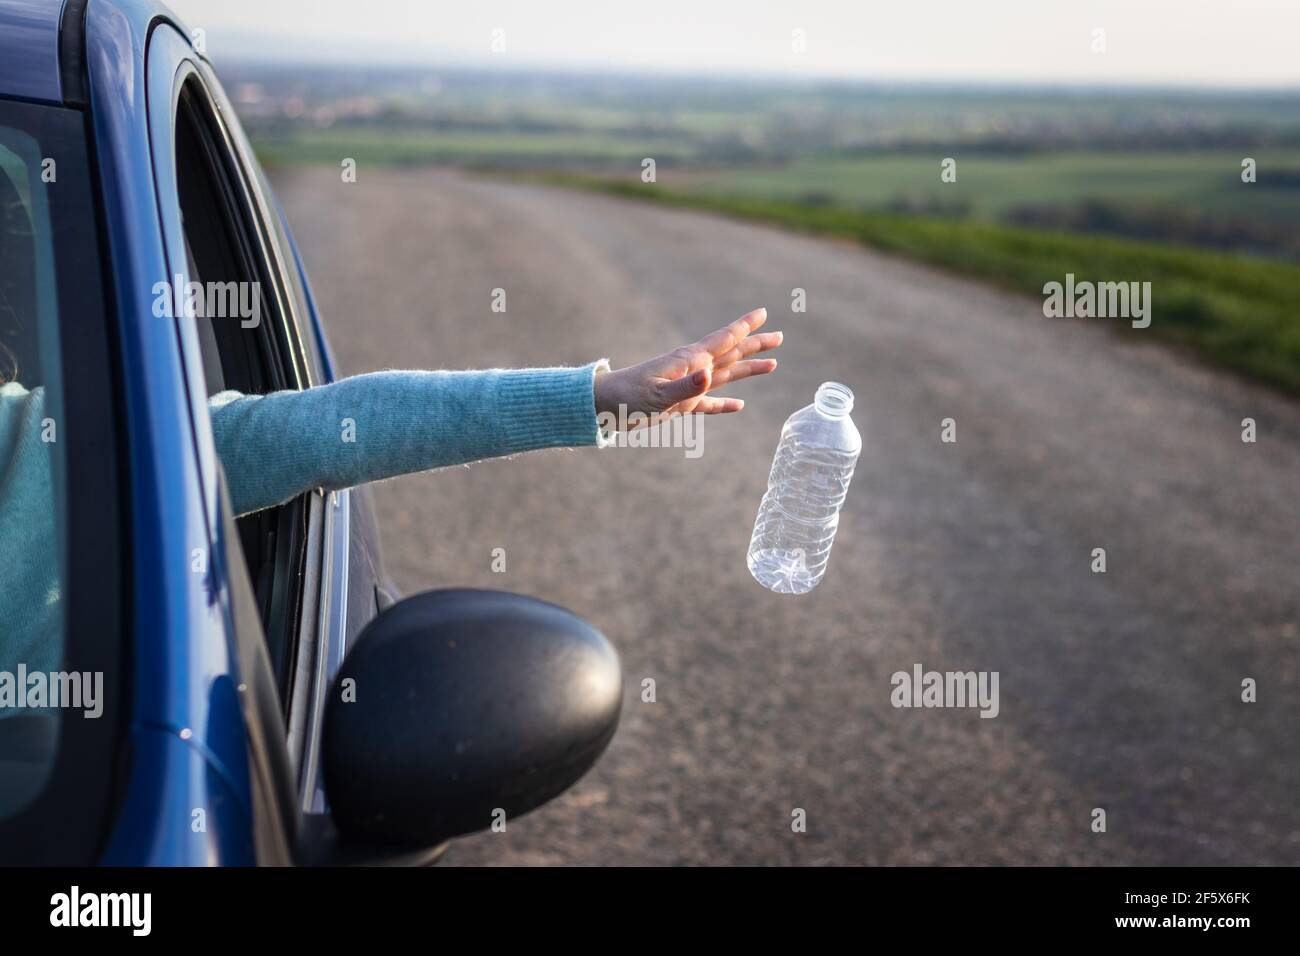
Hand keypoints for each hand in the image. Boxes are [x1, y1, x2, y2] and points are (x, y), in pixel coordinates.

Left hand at [593, 308, 781, 424]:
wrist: (603, 406)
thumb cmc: (627, 397)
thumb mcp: (657, 394)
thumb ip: (685, 386)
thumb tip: (710, 375)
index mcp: (689, 361)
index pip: (723, 340)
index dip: (744, 327)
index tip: (763, 312)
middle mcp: (692, 370)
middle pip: (731, 353)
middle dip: (754, 345)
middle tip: (779, 336)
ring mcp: (687, 387)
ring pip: (726, 376)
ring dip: (747, 370)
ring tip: (772, 364)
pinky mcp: (680, 404)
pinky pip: (709, 403)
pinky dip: (725, 404)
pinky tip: (739, 406)